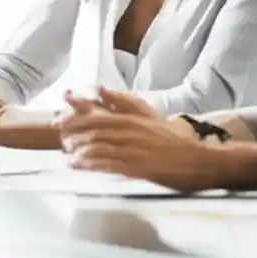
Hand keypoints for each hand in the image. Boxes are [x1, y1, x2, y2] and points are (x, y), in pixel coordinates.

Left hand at [58, 87, 256, 191]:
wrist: (198, 159)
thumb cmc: (171, 139)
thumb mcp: (147, 115)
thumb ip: (122, 103)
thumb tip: (97, 90)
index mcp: (131, 118)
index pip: (96, 114)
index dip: (73, 117)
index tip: (58, 120)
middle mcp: (130, 131)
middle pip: (93, 129)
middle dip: (72, 134)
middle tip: (61, 140)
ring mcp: (134, 149)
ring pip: (98, 146)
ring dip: (78, 150)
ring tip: (67, 155)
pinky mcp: (138, 167)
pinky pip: (108, 164)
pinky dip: (90, 164)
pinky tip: (78, 165)